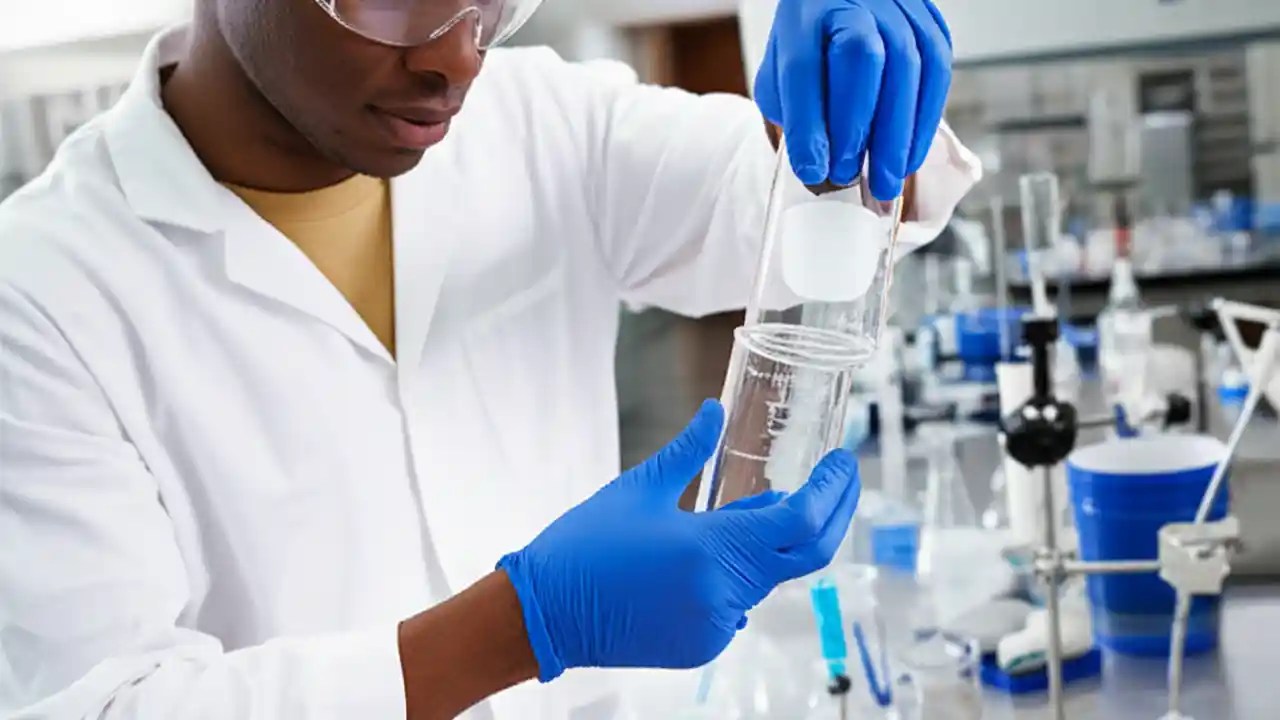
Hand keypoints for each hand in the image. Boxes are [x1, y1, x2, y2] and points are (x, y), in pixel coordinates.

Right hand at [497, 400, 860, 680]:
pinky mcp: (702, 647)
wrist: (543, 614)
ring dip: (772, 544)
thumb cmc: (584, 546)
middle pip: (805, 555)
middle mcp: (722, 594)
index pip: (800, 521)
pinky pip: (740, 602)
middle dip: (832, 513)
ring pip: (768, 578)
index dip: (831, 489)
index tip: (842, 461)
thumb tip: (716, 411)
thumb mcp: (639, 488)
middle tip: (840, 478)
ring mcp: (715, 626)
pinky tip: (718, 549)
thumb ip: (689, 450)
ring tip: (759, 506)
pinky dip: (741, 573)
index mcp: (709, 549)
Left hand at [755, 0, 952, 199]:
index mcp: (803, 16)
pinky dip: (925, 122)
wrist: (845, 8)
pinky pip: (937, 70)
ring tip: (886, 180)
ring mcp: (896, 6)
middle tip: (850, 176)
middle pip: (861, 57)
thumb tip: (818, 172)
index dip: (808, 124)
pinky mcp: (930, 20)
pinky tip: (909, 157)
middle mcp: (851, 1)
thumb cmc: (810, 50)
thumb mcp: (782, 78)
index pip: (802, 67)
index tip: (812, 169)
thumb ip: (794, 116)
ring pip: (908, 65)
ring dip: (897, 135)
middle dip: (856, 128)